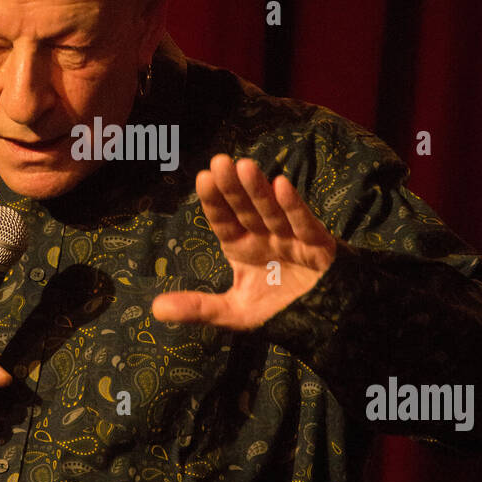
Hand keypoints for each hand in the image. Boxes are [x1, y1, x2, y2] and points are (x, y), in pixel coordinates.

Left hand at [152, 154, 336, 328]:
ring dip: (259, 190)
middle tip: (219, 162)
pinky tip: (281, 186)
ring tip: (245, 166)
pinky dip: (294, 207)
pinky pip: (305, 225)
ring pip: (273, 211)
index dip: (214, 201)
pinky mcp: (319, 246)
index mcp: (242, 247)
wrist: (325, 320)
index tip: (203, 178)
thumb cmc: (278, 309)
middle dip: (233, 188)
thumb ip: (199, 308)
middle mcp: (264, 237)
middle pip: (246, 209)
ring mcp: (291, 238)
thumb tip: (155, 309)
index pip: (224, 221)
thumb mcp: (234, 313)